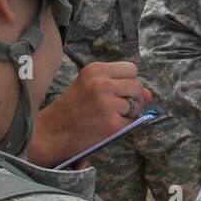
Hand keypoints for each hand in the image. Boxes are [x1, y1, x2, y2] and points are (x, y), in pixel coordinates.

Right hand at [29, 61, 152, 166]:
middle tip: (114, 107)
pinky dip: (122, 126)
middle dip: (132, 98)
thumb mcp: (91, 88)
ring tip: (106, 116)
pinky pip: (131, 121)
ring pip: (136, 104)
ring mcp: (107, 103)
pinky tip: (104, 127)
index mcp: (95, 69)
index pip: (131, 69)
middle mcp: (101, 83)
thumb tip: (149, 94)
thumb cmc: (71, 109)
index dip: (128, 82)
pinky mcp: (112, 123)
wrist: (51, 132)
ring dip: (128, 112)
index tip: (117, 92)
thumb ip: (119, 86)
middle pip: (137, 85)